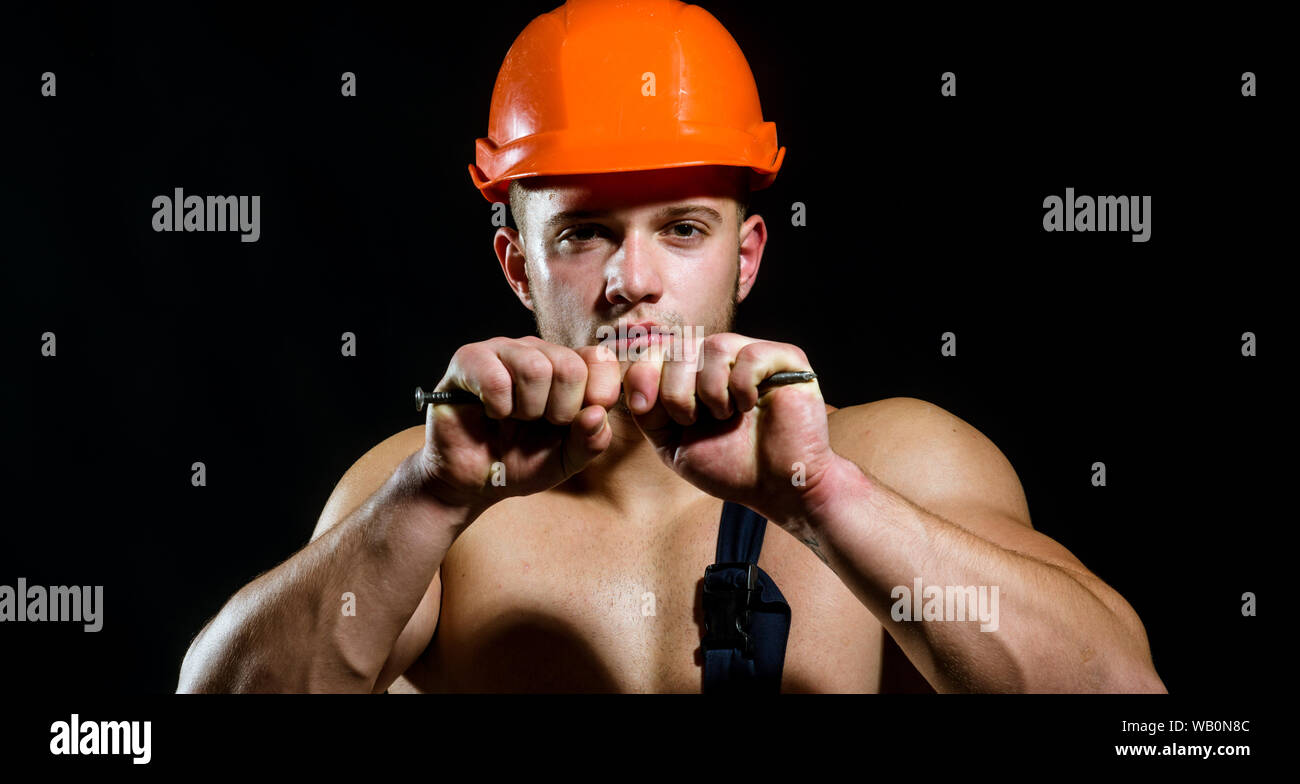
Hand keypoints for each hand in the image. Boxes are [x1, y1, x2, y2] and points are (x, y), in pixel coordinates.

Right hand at [417, 336, 620, 510]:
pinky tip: (491, 413)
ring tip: (514, 418)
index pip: (601, 359)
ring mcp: (503, 351)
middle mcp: (538, 351)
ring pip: (535, 369)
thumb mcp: (567, 459)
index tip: (577, 422)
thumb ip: (591, 440)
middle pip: (570, 367)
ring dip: (527, 409)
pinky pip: (496, 379)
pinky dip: (498, 408)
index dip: (598, 395)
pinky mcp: (469, 360)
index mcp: (568, 367)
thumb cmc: (521, 461)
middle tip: (539, 424)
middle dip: (560, 411)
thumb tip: (597, 414)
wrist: (472, 480)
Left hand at [622, 332, 837, 529]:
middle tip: (693, 420)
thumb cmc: (729, 466)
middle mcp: (720, 359)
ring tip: (725, 416)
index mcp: (692, 374)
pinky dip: (742, 386)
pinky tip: (750, 406)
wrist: (776, 487)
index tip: (645, 407)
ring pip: (714, 346)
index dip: (643, 373)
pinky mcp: (786, 359)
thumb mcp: (672, 444)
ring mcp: (752, 355)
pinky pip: (750, 355)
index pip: (657, 350)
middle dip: (676, 390)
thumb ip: (649, 413)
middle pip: (680, 346)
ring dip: (710, 391)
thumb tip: (636, 384)